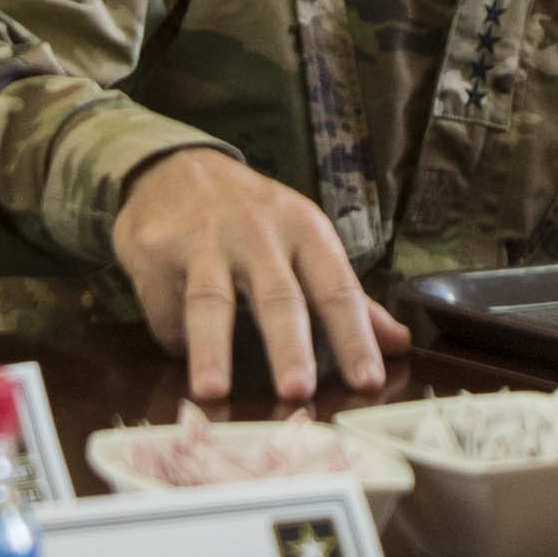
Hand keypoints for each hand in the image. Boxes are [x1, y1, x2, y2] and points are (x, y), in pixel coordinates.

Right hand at [111, 150, 405, 409]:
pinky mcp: (157, 247)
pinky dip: (174, 337)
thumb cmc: (252, 215)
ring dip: (213, 349)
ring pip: (212, 300)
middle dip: (289, 345)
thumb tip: (399, 344)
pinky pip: (166, 303)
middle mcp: (259, 231)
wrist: (176, 165)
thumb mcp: (304, 240)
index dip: (354, 336)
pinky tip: (180, 355)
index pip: (337, 289)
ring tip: (212, 391)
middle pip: (278, 296)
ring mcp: (205, 237)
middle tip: (298, 391)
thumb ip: (346, 296)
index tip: (367, 380)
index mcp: (306, 231)